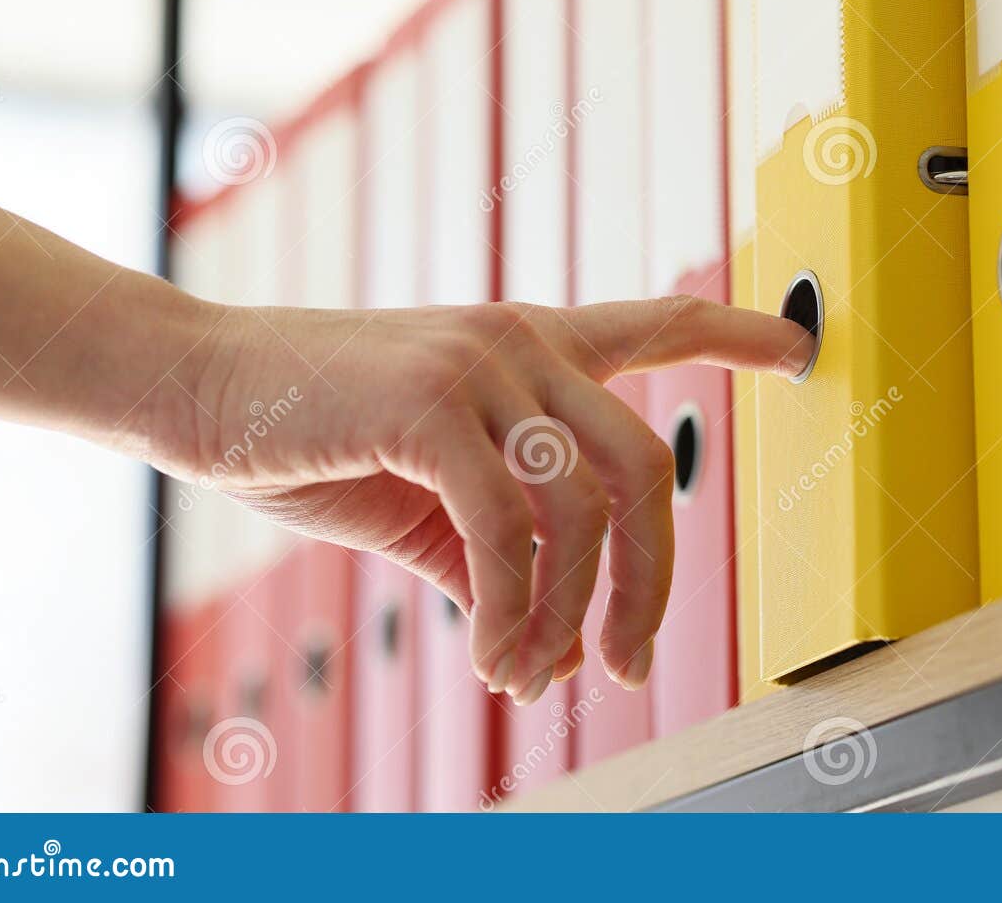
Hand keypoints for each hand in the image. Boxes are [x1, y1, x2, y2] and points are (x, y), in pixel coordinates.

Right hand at [164, 296, 811, 706]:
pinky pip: (507, 534)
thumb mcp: (423, 493)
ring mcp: (481, 365)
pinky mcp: (432, 405)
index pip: (656, 324)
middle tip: (627, 662)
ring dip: (565, 619)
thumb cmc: (312, 435)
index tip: (801, 346)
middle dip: (651, 581)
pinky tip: (491, 659)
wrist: (200, 388)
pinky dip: (510, 616)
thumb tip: (539, 635)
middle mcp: (522, 343)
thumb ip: (494, 542)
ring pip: (580, 514)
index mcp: (531, 346)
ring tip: (528, 676)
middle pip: (645, 465)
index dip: (737, 332)